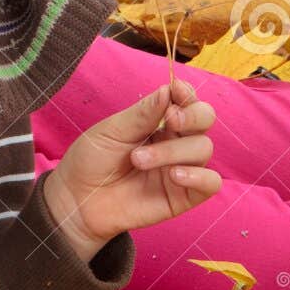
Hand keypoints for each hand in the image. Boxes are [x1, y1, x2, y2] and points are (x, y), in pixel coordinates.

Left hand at [42, 77, 221, 261]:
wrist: (78, 200)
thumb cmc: (92, 160)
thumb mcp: (112, 130)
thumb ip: (143, 114)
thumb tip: (168, 89)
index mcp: (159, 121)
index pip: (186, 101)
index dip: (185, 93)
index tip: (175, 89)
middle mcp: (174, 141)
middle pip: (205, 119)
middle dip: (192, 115)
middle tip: (170, 119)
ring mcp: (181, 168)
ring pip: (203, 148)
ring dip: (172, 150)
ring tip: (138, 159)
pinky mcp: (184, 196)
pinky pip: (211, 183)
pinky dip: (199, 176)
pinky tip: (174, 175)